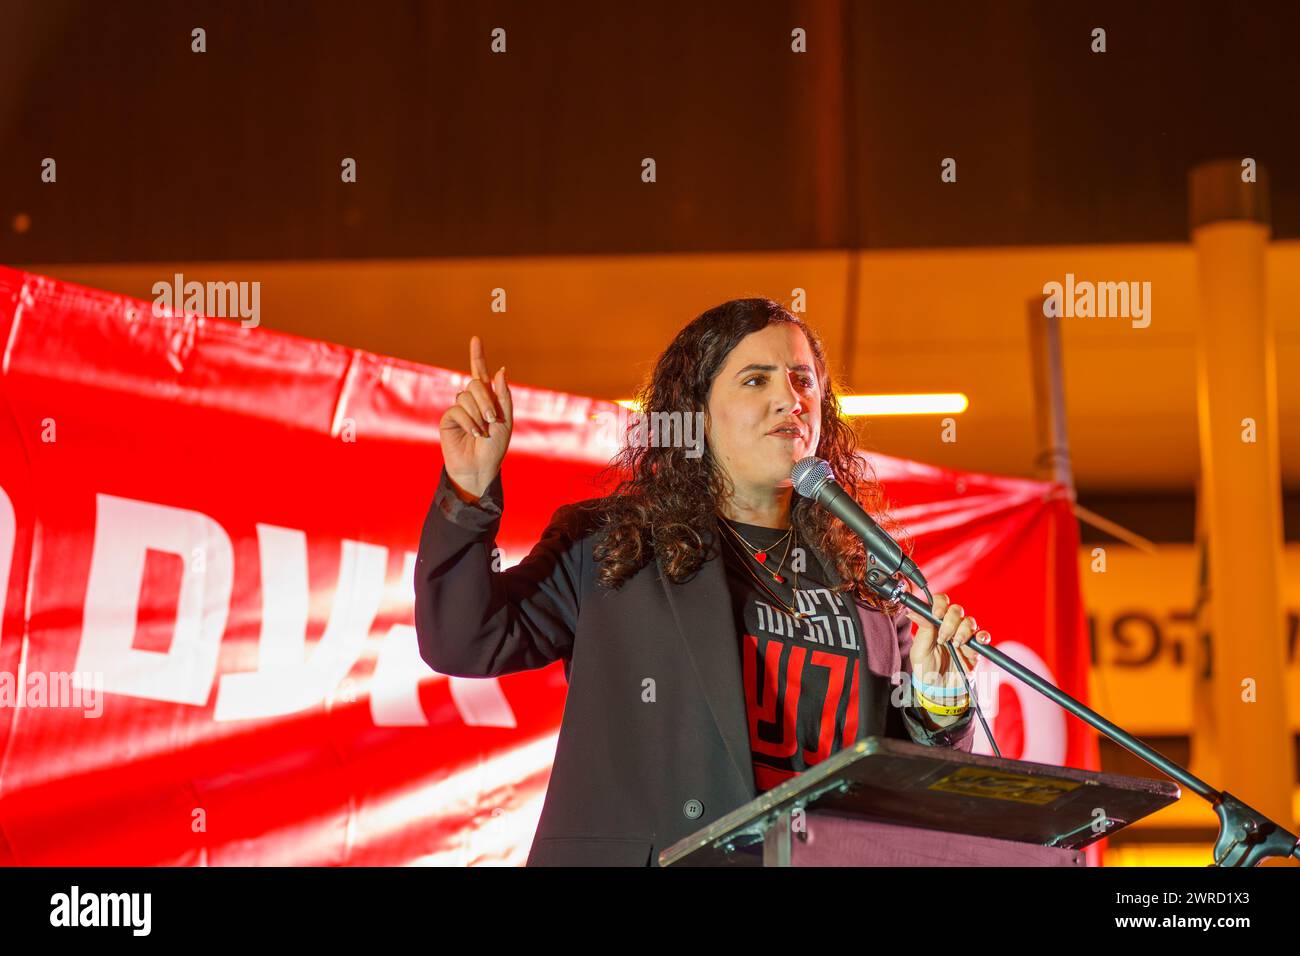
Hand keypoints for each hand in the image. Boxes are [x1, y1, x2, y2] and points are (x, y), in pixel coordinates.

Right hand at [439, 336, 512, 499]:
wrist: (481, 467)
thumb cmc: (495, 446)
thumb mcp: (506, 420)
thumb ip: (503, 396)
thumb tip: (500, 370)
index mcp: (488, 398)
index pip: (480, 373)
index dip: (478, 356)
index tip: (476, 339)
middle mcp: (472, 401)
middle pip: (475, 384)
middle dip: (486, 400)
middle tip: (493, 419)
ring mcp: (459, 409)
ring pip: (466, 396)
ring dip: (478, 414)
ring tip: (482, 431)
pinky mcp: (448, 419)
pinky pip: (457, 410)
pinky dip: (469, 421)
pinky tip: (473, 433)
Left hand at [904, 592, 989, 689]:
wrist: (938, 689)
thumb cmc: (926, 668)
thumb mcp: (919, 649)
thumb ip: (922, 628)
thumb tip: (912, 610)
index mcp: (935, 622)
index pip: (941, 602)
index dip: (940, 604)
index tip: (936, 614)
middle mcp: (951, 626)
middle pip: (957, 610)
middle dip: (950, 622)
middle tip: (943, 638)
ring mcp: (964, 636)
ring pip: (970, 622)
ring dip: (963, 631)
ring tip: (955, 645)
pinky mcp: (975, 649)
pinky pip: (983, 637)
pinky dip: (982, 636)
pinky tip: (977, 641)